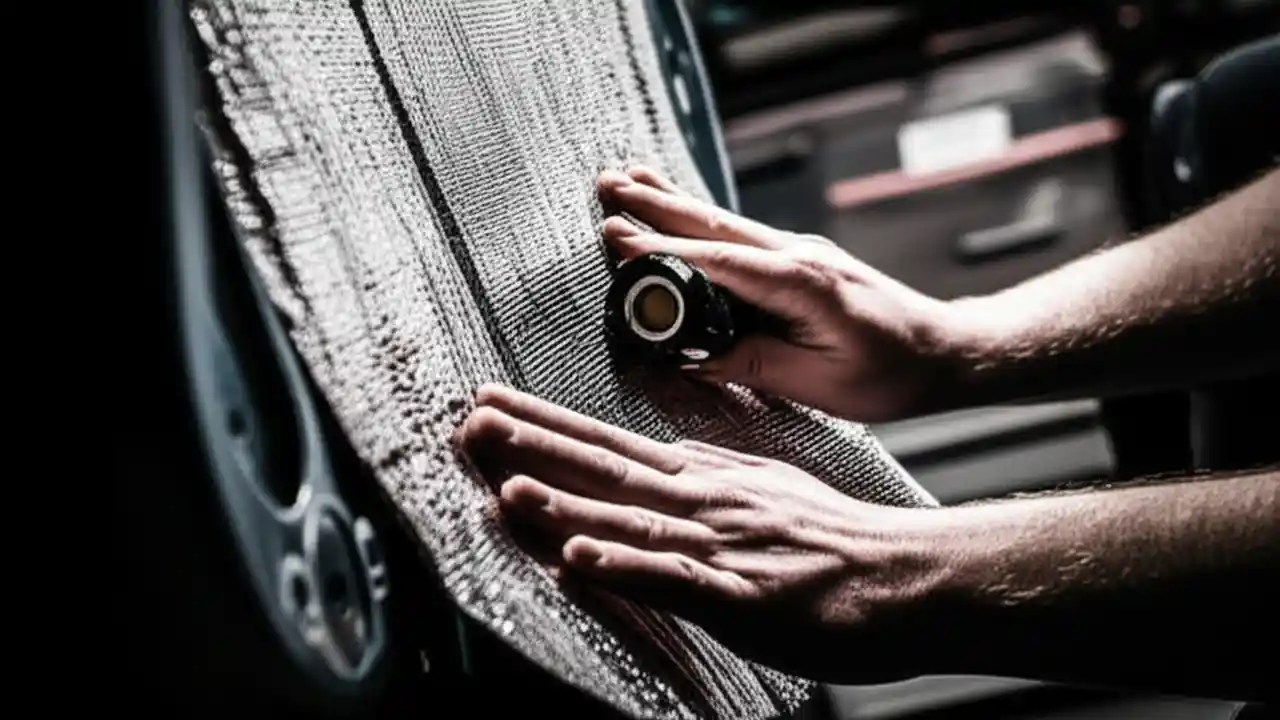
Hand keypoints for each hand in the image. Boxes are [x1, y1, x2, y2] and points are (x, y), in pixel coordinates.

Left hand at [458, 383, 951, 681]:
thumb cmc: (835, 537)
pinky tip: (580, 561)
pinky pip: (673, 582)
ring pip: (628, 519)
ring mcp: (718, 545)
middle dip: (532, 444)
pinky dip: (624, 568)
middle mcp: (701, 500)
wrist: (907, 573)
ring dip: (563, 503)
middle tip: (472, 421)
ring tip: (507, 487)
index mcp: (702, 476)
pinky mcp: (740, 596)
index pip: (608, 444)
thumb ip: (705, 476)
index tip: (493, 403)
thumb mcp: (761, 485)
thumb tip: (658, 460)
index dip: (545, 424)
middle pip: (604, 469)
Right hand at [598, 167, 973, 421]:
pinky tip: (680, 210)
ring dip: (673, 201)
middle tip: (605, 183)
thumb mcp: (818, 383)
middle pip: (713, 225)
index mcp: (799, 284)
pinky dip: (701, 220)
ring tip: (627, 177)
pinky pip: (739, 236)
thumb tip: (693, 359)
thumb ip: (753, 365)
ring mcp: (800, 252)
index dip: (662, 251)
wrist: (946, 351)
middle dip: (656, 204)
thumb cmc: (891, 375)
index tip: (615, 238)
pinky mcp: (801, 261)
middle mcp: (797, 255)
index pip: (715, 263)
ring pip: (724, 223)